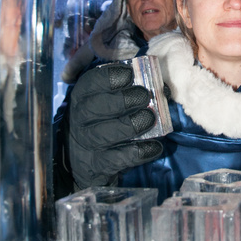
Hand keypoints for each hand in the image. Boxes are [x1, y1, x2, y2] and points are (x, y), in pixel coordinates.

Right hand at [66, 62, 163, 189]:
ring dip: (133, 125)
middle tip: (144, 97)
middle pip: (97, 107)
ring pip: (107, 133)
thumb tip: (159, 83)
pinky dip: (141, 152)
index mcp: (82, 96)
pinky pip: (120, 159)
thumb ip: (124, 87)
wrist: (82, 159)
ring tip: (149, 119)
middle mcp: (80, 119)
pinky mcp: (98, 165)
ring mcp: (88, 143)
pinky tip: (155, 146)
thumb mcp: (102, 99)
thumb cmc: (101, 120)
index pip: (92, 82)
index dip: (112, 76)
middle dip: (125, 100)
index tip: (130, 75)